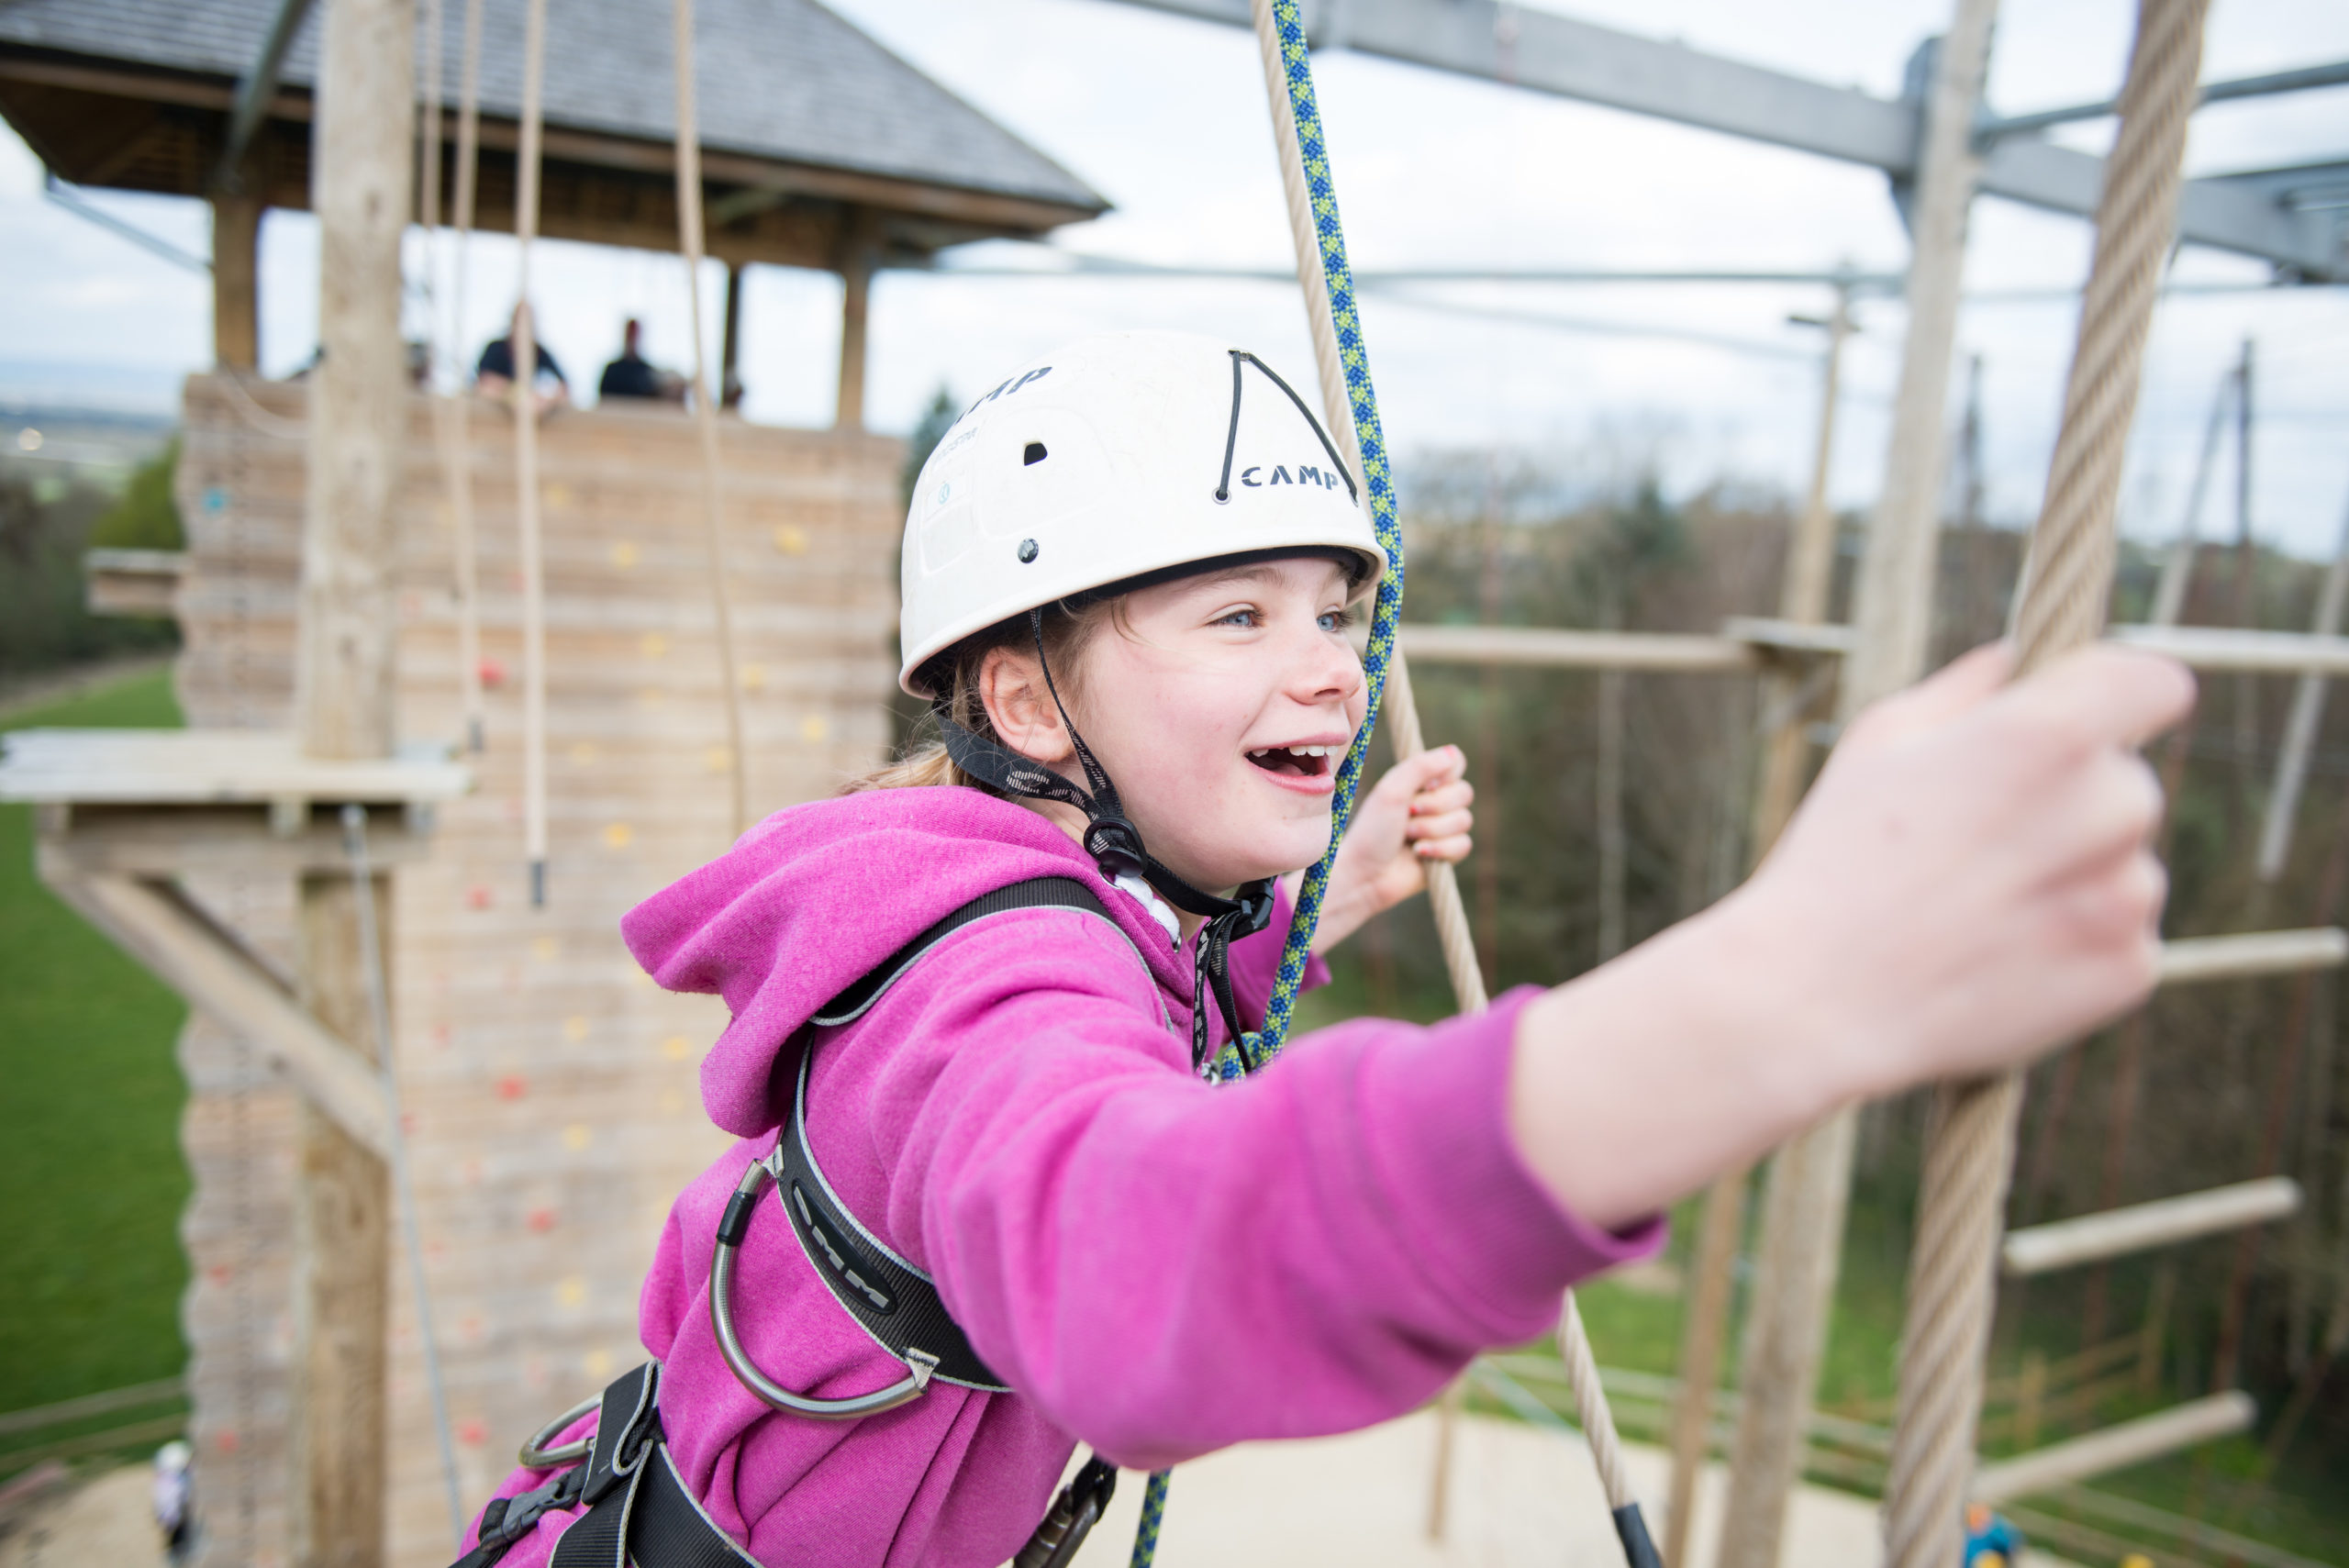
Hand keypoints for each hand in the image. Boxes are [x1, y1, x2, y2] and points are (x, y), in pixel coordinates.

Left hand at [1308, 746, 1474, 952]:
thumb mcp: (1391, 791)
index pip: (1456, 763)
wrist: (1365, 874)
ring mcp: (1443, 828)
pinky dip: (1440, 849)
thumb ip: (1420, 767)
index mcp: (1420, 781)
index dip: (1446, 774)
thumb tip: (1453, 752)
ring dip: (1431, 829)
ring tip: (1408, 837)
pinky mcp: (1448, 853)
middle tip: (1409, 813)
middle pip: (1465, 792)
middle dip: (1434, 806)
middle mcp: (1435, 802)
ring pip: (1464, 820)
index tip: (1426, 784)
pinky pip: (1463, 845)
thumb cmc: (1372, 830)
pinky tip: (1419, 854)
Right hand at [1749, 641, 2189, 1095]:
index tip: (2090, 717)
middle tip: (1985, 841)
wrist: (1817, 1000)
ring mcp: (2127, 897)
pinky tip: (2000, 955)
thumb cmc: (1837, 859)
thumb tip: (2013, 662)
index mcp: (2049, 735)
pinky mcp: (2130, 969)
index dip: (2121, 696)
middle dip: (2074, 800)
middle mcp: (2109, 809)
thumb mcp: (1879, 744)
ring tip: (1982, 908)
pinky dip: (2079, 944)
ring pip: (2127, 864)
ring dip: (2078, 876)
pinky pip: (2126, 937)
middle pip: (2130, 782)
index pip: (2156, 682)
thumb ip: (1964, 690)